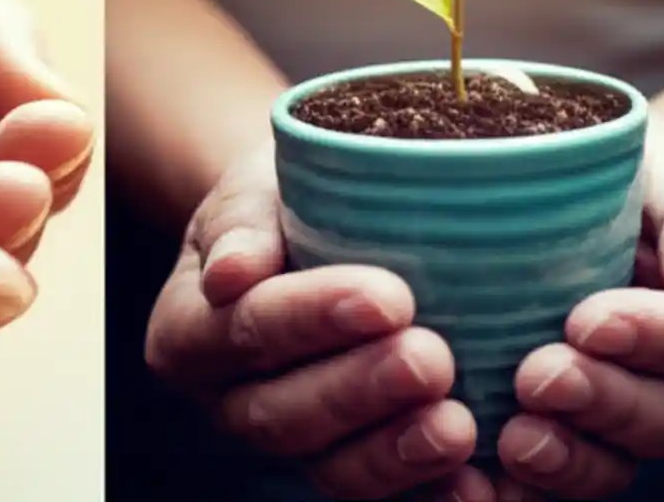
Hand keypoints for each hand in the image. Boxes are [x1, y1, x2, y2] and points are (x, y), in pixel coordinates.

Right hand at [145, 143, 489, 500]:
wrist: (308, 227)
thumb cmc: (280, 202)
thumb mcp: (251, 190)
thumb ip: (240, 224)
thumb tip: (230, 275)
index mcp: (188, 330)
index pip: (241, 329)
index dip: (310, 321)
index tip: (387, 299)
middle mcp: (227, 398)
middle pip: (280, 414)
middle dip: (358, 391)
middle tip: (430, 360)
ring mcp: (287, 440)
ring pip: (327, 467)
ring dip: (393, 452)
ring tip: (455, 426)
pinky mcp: (343, 462)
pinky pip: (378, 493)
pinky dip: (426, 493)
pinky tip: (474, 484)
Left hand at [491, 117, 663, 499]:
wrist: (556, 181)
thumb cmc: (620, 170)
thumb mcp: (662, 169)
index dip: (654, 340)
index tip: (589, 320)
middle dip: (605, 400)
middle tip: (539, 376)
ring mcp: (617, 414)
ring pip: (614, 458)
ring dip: (568, 456)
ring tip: (515, 438)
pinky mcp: (556, 431)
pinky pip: (552, 478)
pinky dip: (519, 487)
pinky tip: (473, 482)